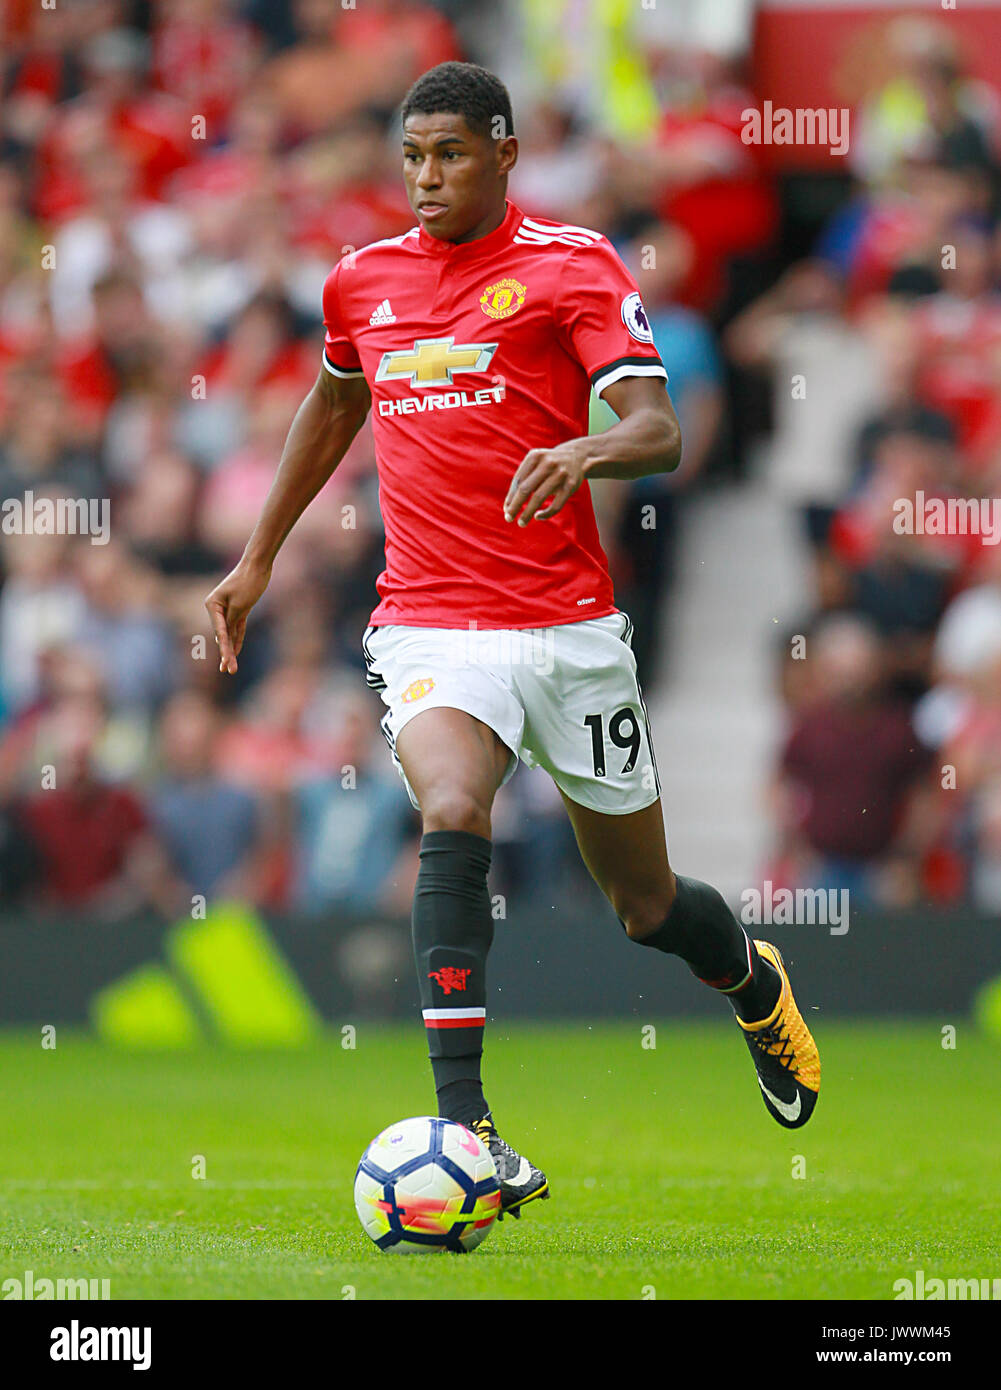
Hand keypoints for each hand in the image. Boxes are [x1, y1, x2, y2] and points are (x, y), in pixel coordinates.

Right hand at [204, 559, 270, 673]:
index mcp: (212, 605)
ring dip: (231, 650)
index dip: (225, 649)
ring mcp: (227, 609)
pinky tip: (235, 654)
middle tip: (229, 671)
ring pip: (229, 634)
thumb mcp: (240, 605)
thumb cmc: (248, 582)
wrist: (257, 565)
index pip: (220, 632)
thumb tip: (225, 637)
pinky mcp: (239, 610)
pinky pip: (237, 628)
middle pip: (223, 635)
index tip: (227, 663)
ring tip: (231, 669)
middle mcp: (216, 608)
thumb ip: (232, 621)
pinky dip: (237, 640)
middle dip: (227, 654)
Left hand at [504, 440, 588, 525]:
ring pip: (539, 498)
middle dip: (515, 505)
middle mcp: (547, 463)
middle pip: (525, 489)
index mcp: (535, 456)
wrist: (578, 456)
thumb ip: (523, 480)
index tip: (506, 509)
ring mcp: (560, 474)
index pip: (518, 480)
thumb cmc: (549, 465)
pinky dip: (545, 514)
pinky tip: (538, 516)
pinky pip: (556, 505)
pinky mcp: (571, 485)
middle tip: (508, 518)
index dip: (511, 496)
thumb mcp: (536, 463)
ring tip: (521, 523)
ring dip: (527, 513)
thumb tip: (508, 505)